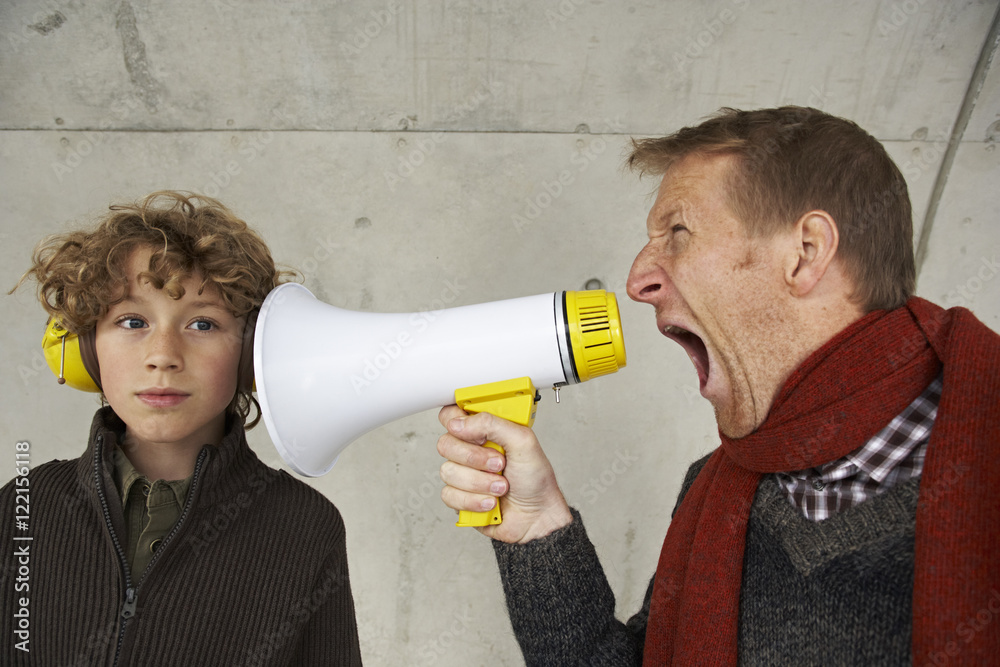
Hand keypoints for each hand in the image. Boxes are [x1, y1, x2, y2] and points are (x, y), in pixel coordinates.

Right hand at [437, 404, 572, 543]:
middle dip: (475, 458)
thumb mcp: (524, 442)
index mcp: (485, 431)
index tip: (477, 435)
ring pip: (447, 471)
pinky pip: (449, 495)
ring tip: (501, 487)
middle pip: (445, 444)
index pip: (453, 415)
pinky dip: (474, 500)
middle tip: (499, 464)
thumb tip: (459, 423)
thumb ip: (492, 423)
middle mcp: (471, 450)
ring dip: (479, 483)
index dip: (457, 422)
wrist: (537, 517)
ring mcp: (464, 474)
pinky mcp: (460, 497)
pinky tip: (491, 502)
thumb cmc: (535, 480)